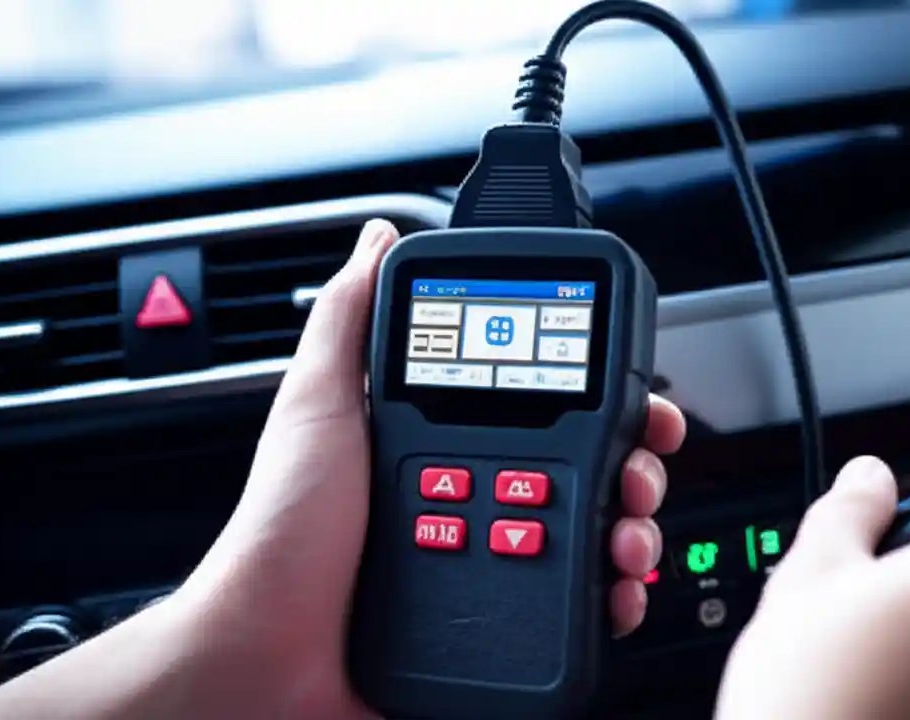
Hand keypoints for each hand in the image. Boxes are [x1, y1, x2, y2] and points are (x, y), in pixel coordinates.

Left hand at [0, 220, 683, 719]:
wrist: (271, 654)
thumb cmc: (281, 531)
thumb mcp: (317, 405)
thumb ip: (351, 319)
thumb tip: (376, 237)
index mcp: (448, 442)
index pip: (549, 404)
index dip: (605, 398)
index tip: (637, 401)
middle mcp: (479, 496)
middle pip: (591, 469)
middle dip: (636, 467)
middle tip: (638, 477)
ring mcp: (494, 560)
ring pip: (598, 535)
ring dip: (636, 531)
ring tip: (628, 537)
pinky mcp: (502, 622)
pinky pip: (580, 605)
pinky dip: (614, 597)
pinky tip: (615, 591)